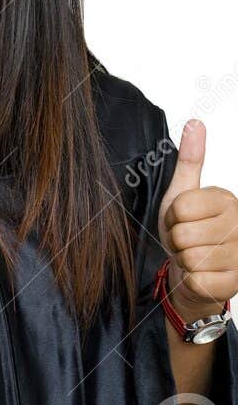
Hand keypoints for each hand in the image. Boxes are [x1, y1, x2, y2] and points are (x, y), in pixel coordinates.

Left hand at [157, 119, 237, 319]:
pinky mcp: (235, 283)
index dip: (172, 217)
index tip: (181, 220)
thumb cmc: (186, 230)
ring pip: (190, 257)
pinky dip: (191, 279)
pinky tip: (202, 274)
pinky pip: (197, 279)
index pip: (180, 207)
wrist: (189, 271)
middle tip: (186, 241)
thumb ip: (189, 160)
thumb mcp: (181, 193)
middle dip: (176, 239)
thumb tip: (195, 122)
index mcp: (227, 200)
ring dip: (183, 259)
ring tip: (193, 255)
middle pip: (183, 233)